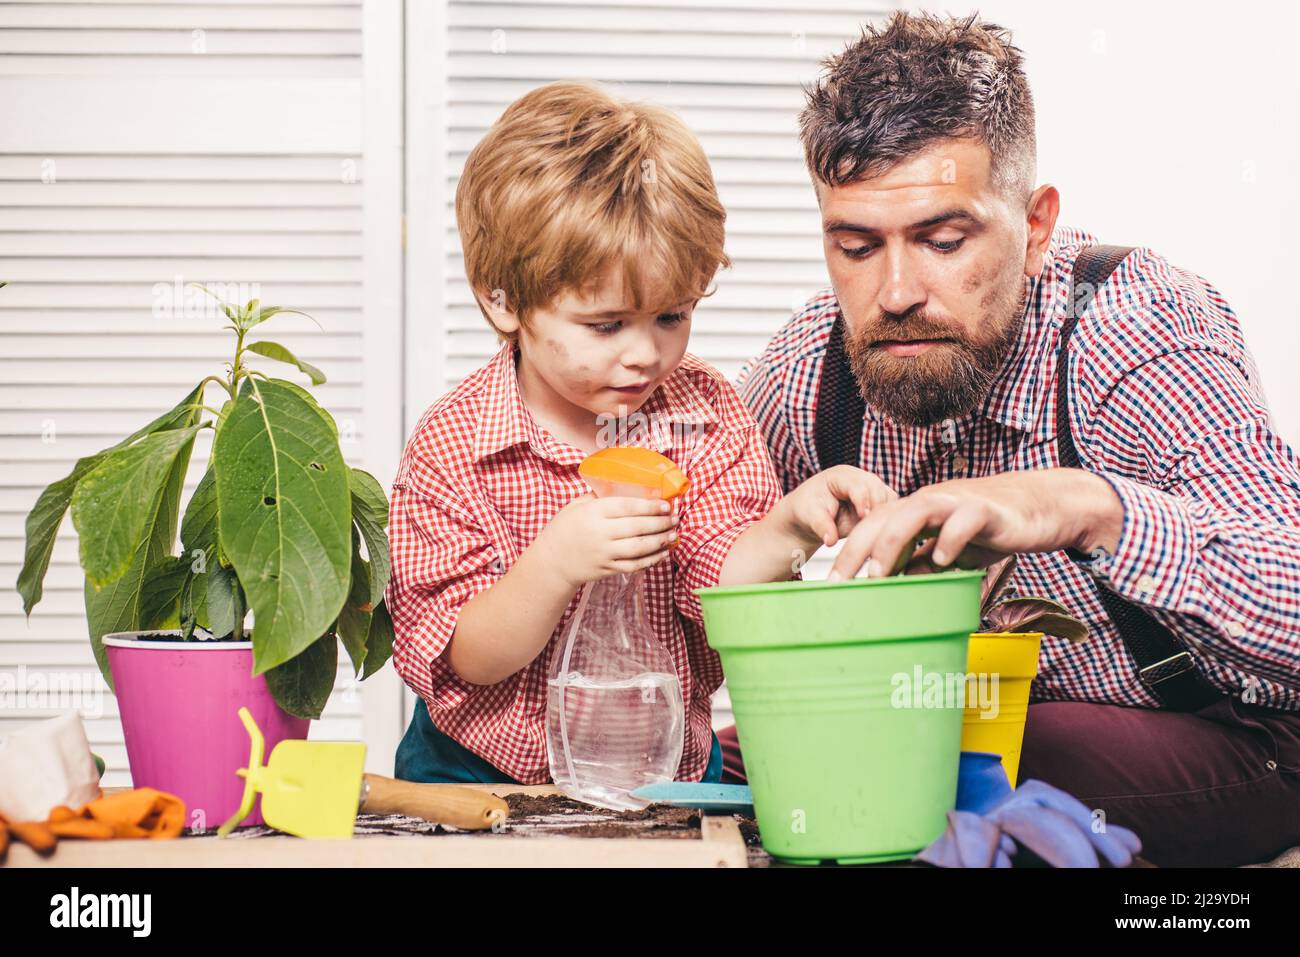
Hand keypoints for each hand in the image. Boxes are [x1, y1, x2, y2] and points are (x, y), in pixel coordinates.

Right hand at [535, 493, 678, 586]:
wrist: (551, 561)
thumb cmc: (564, 528)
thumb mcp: (576, 506)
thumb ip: (599, 497)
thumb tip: (629, 487)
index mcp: (593, 513)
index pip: (627, 507)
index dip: (650, 506)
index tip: (666, 505)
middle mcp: (600, 533)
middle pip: (637, 527)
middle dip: (660, 523)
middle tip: (674, 518)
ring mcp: (604, 553)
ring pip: (639, 548)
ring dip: (660, 541)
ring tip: (673, 534)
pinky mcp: (607, 569)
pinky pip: (634, 565)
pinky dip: (651, 560)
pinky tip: (663, 552)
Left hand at [779, 465, 898, 550]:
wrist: (812, 517)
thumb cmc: (809, 510)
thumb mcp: (809, 516)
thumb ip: (821, 525)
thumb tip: (830, 540)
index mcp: (841, 476)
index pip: (857, 485)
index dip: (862, 500)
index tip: (863, 517)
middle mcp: (860, 479)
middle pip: (878, 489)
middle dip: (877, 508)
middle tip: (875, 528)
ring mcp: (872, 490)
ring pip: (889, 499)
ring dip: (886, 515)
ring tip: (878, 533)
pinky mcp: (879, 504)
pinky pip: (892, 511)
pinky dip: (889, 521)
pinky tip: (882, 534)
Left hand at [829, 468, 1119, 580]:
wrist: (1039, 508)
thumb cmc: (991, 529)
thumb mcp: (949, 552)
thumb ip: (921, 566)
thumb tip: (894, 590)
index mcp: (916, 511)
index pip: (873, 528)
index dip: (849, 553)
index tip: (830, 583)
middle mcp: (929, 502)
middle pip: (883, 518)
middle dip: (856, 550)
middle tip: (838, 582)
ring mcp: (956, 502)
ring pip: (913, 514)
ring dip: (891, 544)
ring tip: (877, 574)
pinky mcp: (985, 509)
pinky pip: (961, 522)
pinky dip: (948, 540)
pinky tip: (939, 560)